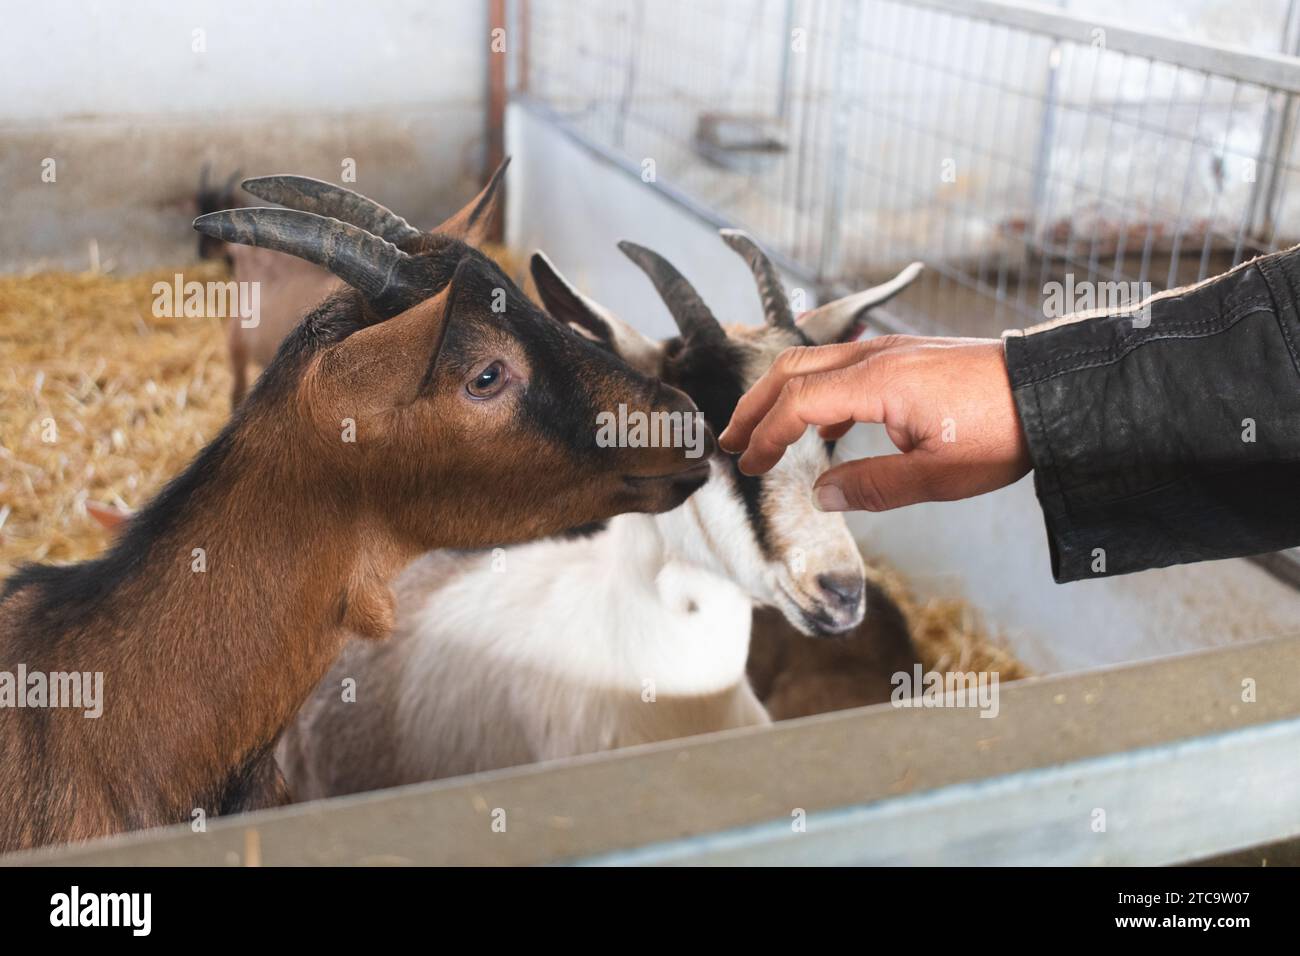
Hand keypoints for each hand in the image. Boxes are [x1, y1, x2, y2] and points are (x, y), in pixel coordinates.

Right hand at [718, 336, 1031, 511]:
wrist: (1052, 391)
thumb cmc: (1002, 434)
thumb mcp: (938, 475)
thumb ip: (873, 486)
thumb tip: (821, 495)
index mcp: (878, 383)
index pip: (799, 403)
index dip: (766, 435)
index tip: (748, 464)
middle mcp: (876, 356)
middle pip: (792, 369)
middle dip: (755, 405)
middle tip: (730, 442)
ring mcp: (891, 350)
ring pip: (815, 361)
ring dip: (781, 395)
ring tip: (764, 431)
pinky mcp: (905, 355)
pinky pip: (843, 364)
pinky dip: (816, 389)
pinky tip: (822, 422)